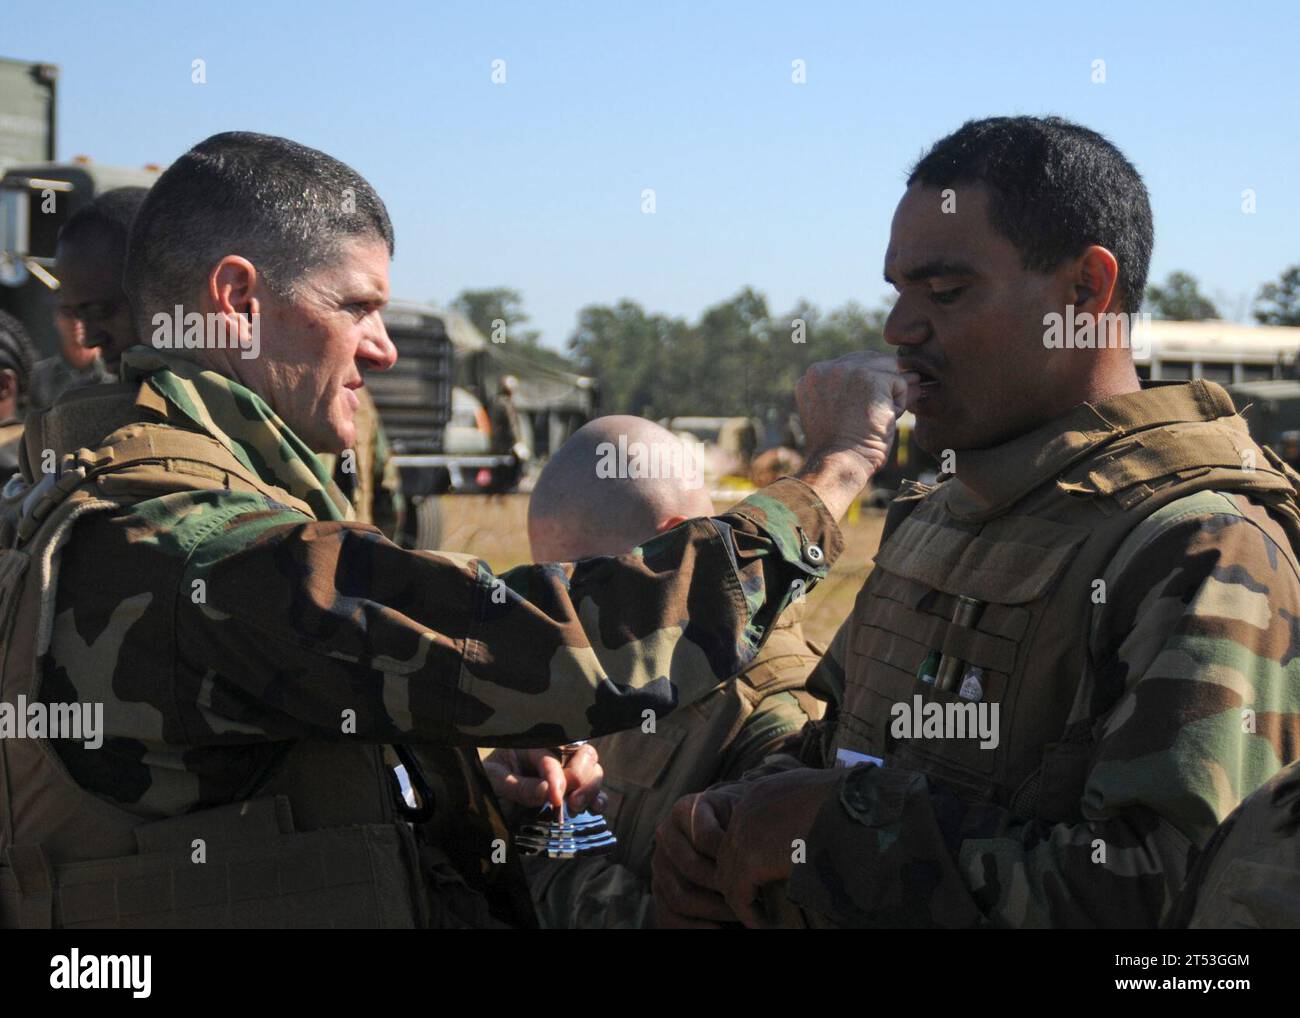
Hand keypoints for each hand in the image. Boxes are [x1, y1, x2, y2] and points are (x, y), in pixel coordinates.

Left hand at [483, 745, 604, 812]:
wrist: (480, 810)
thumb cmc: (484, 787)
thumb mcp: (494, 783)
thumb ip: (519, 786)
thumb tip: (547, 791)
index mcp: (531, 746)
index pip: (552, 757)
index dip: (557, 777)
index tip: (555, 798)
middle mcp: (553, 756)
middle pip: (582, 755)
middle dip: (582, 776)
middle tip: (571, 800)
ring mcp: (564, 775)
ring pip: (593, 770)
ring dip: (591, 788)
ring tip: (577, 806)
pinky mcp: (570, 795)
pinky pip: (593, 792)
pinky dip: (598, 799)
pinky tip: (595, 809)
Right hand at [649, 783, 748, 927]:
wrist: (723, 828)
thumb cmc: (738, 821)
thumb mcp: (741, 810)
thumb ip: (744, 822)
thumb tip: (759, 853)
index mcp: (684, 809)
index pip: (705, 837)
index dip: (733, 856)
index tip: (759, 869)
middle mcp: (665, 834)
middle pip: (692, 867)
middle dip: (725, 885)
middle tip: (752, 895)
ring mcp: (658, 863)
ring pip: (680, 896)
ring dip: (714, 910)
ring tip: (741, 913)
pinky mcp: (658, 889)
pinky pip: (668, 917)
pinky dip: (695, 928)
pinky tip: (720, 929)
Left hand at [712, 767, 844, 927]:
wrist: (853, 801)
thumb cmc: (844, 798)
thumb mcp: (809, 793)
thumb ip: (792, 808)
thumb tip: (797, 831)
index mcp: (757, 795)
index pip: (738, 834)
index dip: (747, 862)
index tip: (763, 883)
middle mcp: (744, 811)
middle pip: (728, 856)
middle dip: (741, 882)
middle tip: (759, 905)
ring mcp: (743, 834)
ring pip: (728, 878)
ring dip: (744, 901)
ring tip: (763, 919)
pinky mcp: (751, 860)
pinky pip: (739, 896)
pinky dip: (750, 915)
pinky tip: (765, 926)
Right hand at [794, 353, 918, 518]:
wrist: (840, 463)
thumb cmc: (842, 448)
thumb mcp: (845, 414)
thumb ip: (865, 390)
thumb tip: (914, 378)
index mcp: (812, 377)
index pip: (852, 366)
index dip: (868, 387)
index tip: (863, 412)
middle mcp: (824, 368)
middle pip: (871, 361)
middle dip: (882, 386)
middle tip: (873, 418)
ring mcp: (846, 370)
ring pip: (887, 369)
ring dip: (890, 395)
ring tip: (874, 419)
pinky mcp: (869, 376)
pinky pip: (900, 382)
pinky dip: (898, 404)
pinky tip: (882, 420)